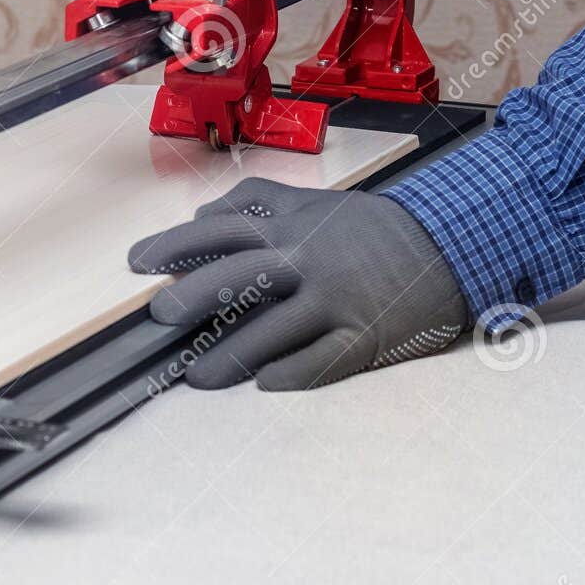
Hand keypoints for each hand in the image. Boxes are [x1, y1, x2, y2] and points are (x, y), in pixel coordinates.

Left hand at [127, 181, 466, 391]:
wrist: (447, 246)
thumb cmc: (369, 227)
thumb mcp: (313, 202)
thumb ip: (255, 204)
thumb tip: (200, 216)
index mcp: (292, 226)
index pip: (221, 231)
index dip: (174, 244)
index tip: (137, 261)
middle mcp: (309, 261)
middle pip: (240, 277)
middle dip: (193, 296)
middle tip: (160, 315)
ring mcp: (336, 301)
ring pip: (273, 331)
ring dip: (229, 355)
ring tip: (196, 375)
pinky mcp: (363, 337)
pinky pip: (320, 361)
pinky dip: (289, 373)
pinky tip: (264, 382)